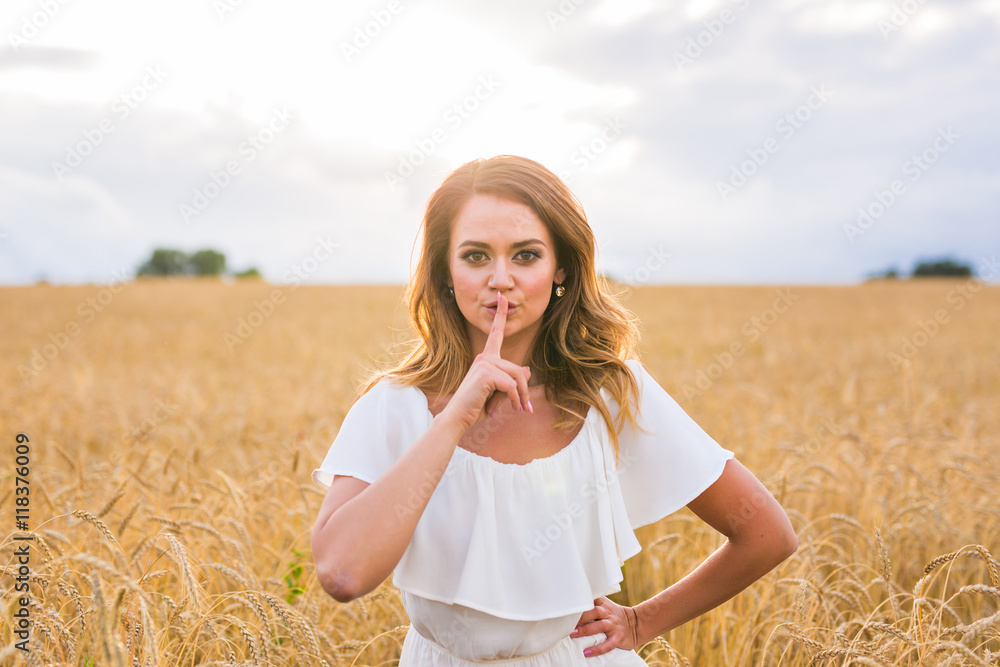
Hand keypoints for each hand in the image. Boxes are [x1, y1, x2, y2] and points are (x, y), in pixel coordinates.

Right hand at [440, 291, 533, 429]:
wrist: (458, 417)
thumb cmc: (476, 406)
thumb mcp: (498, 393)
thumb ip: (511, 381)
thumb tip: (527, 369)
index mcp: (485, 359)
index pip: (496, 334)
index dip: (501, 314)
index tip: (502, 296)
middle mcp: (484, 357)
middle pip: (518, 369)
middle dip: (524, 390)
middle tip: (525, 408)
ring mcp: (484, 363)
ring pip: (517, 377)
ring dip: (522, 396)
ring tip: (520, 409)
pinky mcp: (486, 373)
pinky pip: (511, 385)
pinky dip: (515, 398)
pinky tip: (513, 408)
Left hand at [569, 596, 639, 656]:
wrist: (635, 623)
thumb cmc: (613, 614)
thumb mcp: (605, 605)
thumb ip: (591, 603)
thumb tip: (570, 605)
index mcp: (603, 604)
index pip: (591, 599)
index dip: (580, 601)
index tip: (568, 604)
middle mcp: (608, 613)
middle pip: (594, 612)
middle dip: (580, 617)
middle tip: (566, 622)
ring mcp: (614, 625)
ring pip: (599, 626)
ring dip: (585, 630)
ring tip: (573, 634)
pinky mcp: (618, 637)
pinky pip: (608, 644)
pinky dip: (597, 649)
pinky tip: (587, 652)